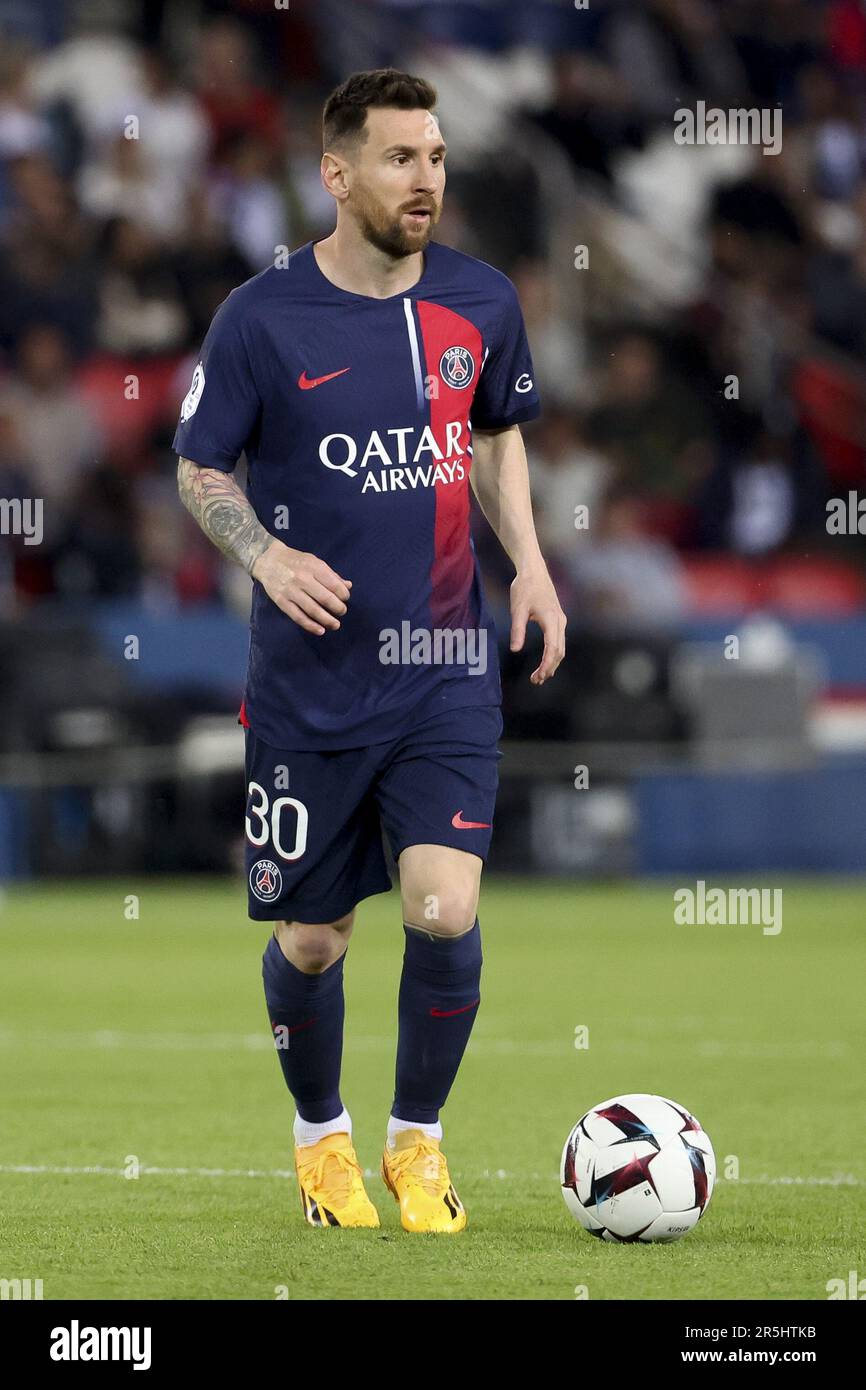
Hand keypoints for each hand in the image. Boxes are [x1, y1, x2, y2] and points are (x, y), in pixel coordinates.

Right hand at [251, 539, 351, 634]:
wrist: (268, 560)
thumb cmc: (295, 560)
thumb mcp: (314, 561)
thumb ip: (331, 574)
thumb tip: (348, 586)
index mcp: (313, 567)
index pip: (334, 585)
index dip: (343, 595)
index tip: (345, 599)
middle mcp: (302, 579)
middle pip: (325, 599)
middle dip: (338, 608)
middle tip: (342, 612)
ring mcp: (291, 591)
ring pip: (313, 610)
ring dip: (327, 620)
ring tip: (335, 625)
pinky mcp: (281, 601)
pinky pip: (298, 617)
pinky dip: (310, 625)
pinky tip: (320, 630)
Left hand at [509, 564, 566, 684]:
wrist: (533, 570)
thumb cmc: (524, 587)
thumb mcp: (517, 609)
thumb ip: (517, 630)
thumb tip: (515, 650)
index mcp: (551, 619)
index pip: (552, 649)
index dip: (546, 665)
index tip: (537, 677)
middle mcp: (560, 621)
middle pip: (559, 651)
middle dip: (549, 668)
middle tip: (535, 681)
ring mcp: (560, 620)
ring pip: (560, 648)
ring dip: (551, 663)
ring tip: (539, 676)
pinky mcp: (557, 619)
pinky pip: (558, 641)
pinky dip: (553, 654)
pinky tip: (544, 662)